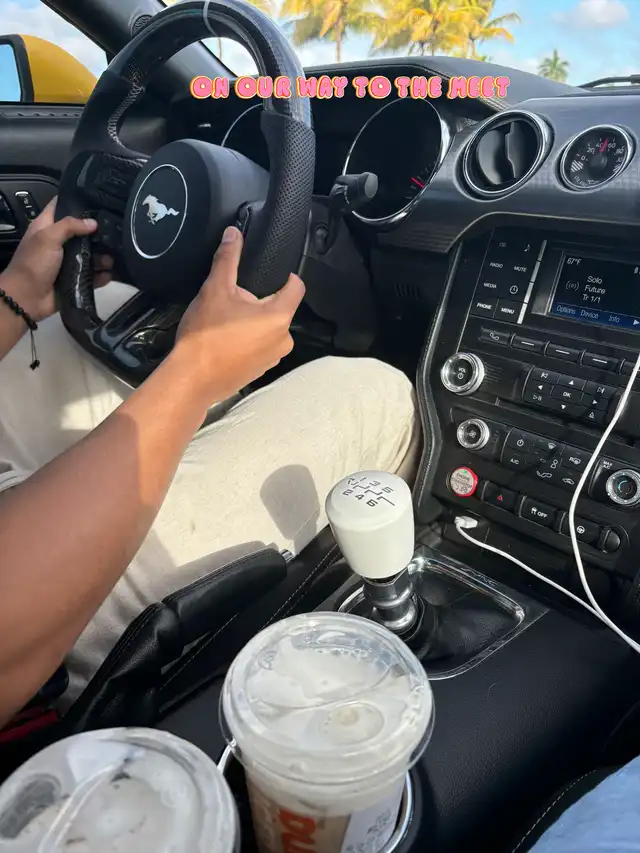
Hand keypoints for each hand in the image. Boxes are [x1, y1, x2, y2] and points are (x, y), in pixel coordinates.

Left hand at [1, 197, 112, 321]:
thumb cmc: (33, 263)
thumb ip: (70, 226)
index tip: (98, 198)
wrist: (27, 298)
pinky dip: (103, 275)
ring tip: (116, 256)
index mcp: (47, 227)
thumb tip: (93, 223)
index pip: (61, 206)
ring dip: (104, 255)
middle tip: (117, 227)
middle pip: (82, 232)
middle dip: (98, 231)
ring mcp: (68, 261)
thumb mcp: (48, 237)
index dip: (77, 200)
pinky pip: (93, 275)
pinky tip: (114, 272)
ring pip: (90, 254)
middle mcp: (59, 242)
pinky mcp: (75, 279)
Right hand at [172, 226, 304, 402]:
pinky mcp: (260, 372)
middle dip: (261, 302)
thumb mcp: (215, 290)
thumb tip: (234, 233)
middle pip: (279, 309)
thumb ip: (228, 259)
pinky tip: (226, 341)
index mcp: (279, 317)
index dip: (287, 276)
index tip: (273, 272)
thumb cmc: (206, 334)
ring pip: (269, 330)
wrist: (191, 378)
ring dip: (254, 323)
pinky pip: (260, 348)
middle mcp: (284, 340)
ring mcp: (273, 358)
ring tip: (227, 322)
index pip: (296, 287)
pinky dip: (248, 342)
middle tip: (235, 300)